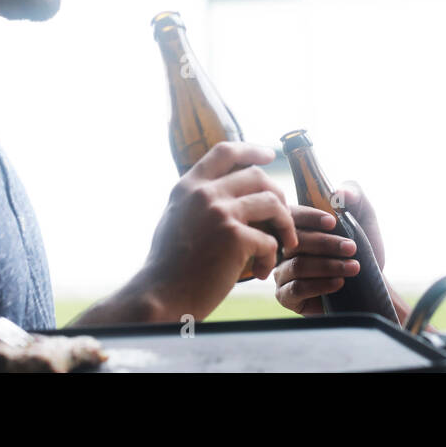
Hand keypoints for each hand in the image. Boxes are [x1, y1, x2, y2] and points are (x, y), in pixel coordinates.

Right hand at [138, 141, 297, 321]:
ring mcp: (220, 213)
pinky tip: (260, 272)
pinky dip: (270, 258)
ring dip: (285, 224)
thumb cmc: (169, 266)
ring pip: (273, 203)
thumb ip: (198, 200)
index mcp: (189, 186)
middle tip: (282, 218)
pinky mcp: (235, 237)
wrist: (160, 296)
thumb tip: (224, 188)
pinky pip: (270, 240)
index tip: (269, 154)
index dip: (251, 149)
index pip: (225, 151)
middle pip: (257, 176)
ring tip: (284, 244)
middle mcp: (204, 194)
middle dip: (278, 195)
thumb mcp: (176, 218)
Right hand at [274, 182, 381, 315]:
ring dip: (329, 265)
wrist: (368, 287)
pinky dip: (320, 285)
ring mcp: (283, 272)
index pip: (292, 214)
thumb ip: (355, 196)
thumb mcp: (365, 219)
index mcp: (298, 226)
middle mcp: (285, 247)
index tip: (333, 222)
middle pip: (297, 241)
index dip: (310, 217)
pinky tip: (339, 283)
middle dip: (327, 244)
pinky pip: (296, 289)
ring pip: (298, 265)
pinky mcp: (286, 296)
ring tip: (353, 267)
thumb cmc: (362, 250)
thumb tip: (339, 192)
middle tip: (352, 248)